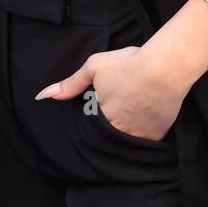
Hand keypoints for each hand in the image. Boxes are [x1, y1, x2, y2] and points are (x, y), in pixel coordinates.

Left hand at [35, 44, 183, 141]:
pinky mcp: (158, 135)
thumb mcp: (94, 68)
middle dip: (109, 126)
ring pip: (127, 141)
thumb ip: (70, 84)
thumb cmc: (128, 65)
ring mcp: (139, 136)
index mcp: (100, 118)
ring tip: (131, 113)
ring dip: (126, 131)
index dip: (94, 117)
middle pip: (108, 135)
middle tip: (118, 108)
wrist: (164, 68)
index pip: (90, 128)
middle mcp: (119, 132)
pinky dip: (144, 132)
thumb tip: (43, 96)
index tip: (99, 107)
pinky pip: (146, 141)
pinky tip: (145, 118)